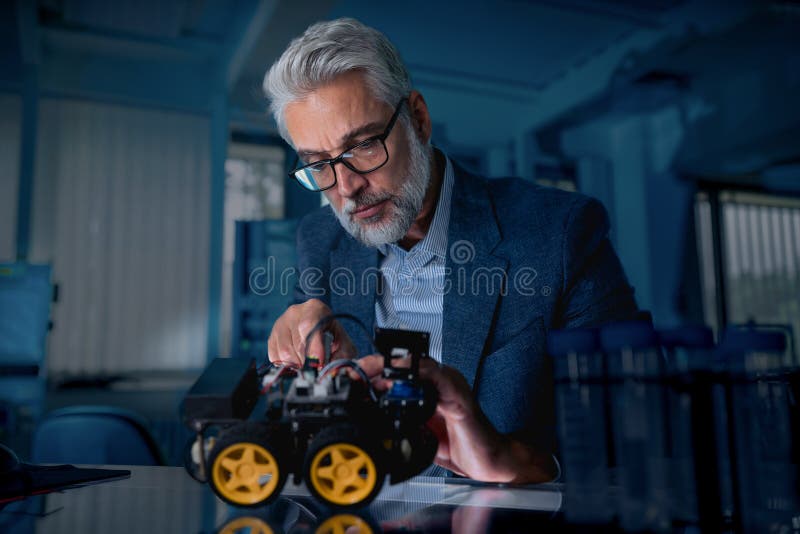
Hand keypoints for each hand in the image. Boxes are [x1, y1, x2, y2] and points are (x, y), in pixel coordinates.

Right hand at [267, 299, 355, 366]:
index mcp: (314, 308)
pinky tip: (297, 362)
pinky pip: (275, 357)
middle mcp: (294, 313)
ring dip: (298, 365)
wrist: (317, 324)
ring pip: (285, 353)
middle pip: (297, 343)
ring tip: (308, 366)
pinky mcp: (272, 337)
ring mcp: (280, 324)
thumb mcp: (343, 341)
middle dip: (308, 362)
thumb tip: (330, 370)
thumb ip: (342, 354)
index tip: (319, 362)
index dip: (314, 346)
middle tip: (316, 370)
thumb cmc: (331, 334)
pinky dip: (287, 365)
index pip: (309, 325)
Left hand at [358, 355, 556, 482]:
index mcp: (429, 387)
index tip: (352, 374)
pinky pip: (438, 377)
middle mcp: (440, 381)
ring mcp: (450, 385)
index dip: (373, 369)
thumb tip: (369, 415)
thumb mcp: (418, 430)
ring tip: (369, 372)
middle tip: (354, 371)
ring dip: (390, 367)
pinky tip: (400, 376)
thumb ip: (398, 418)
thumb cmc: (459, 445)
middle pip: (404, 362)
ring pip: (418, 365)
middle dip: (376, 365)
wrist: (488, 461)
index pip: (398, 370)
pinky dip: (417, 374)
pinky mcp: (459, 395)